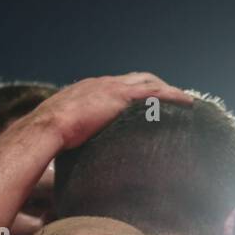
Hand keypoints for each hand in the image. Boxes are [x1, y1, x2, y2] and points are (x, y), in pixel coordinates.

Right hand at [29, 72, 191, 149]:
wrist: (47, 128)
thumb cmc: (48, 137)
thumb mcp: (63, 133)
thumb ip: (73, 137)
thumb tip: (72, 156)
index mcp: (88, 90)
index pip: (117, 86)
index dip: (133, 91)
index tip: (144, 102)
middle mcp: (102, 83)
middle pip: (137, 78)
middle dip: (155, 86)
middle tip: (171, 98)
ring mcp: (112, 87)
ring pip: (150, 82)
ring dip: (168, 90)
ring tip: (184, 101)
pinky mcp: (122, 96)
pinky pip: (155, 93)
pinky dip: (173, 96)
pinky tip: (187, 103)